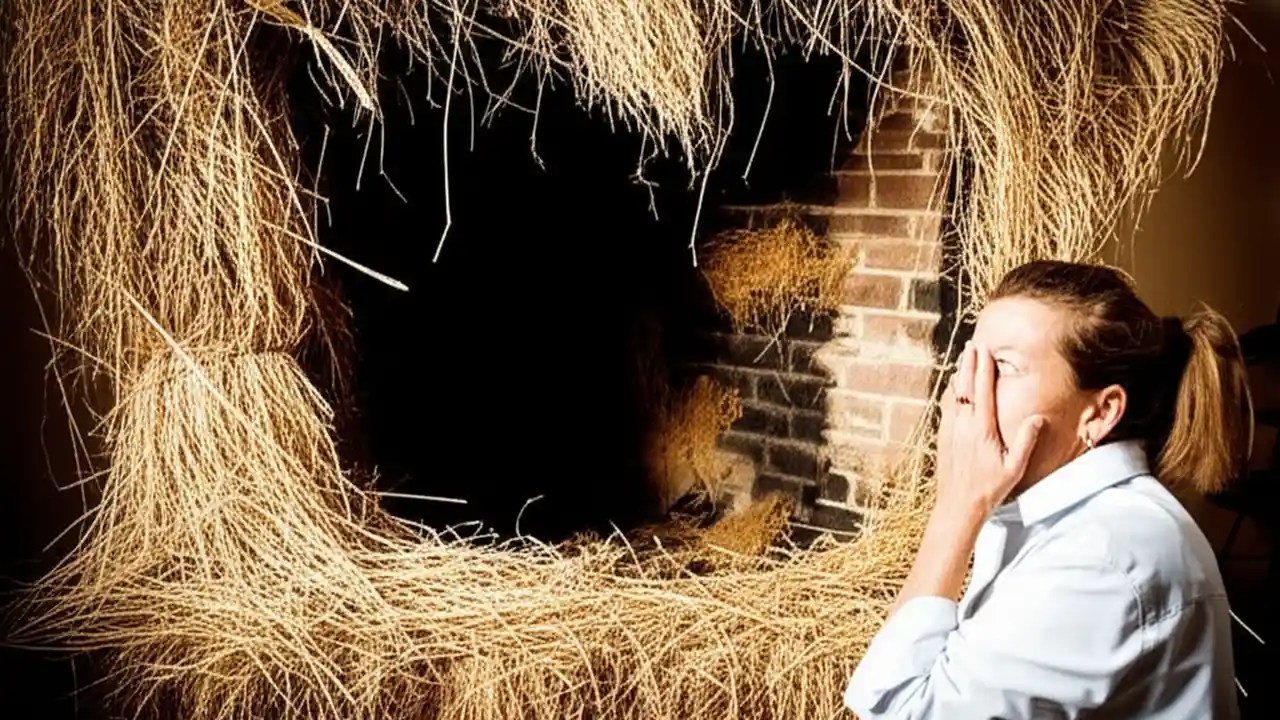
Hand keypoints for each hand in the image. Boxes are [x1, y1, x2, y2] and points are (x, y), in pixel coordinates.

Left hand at [936, 342, 1045, 516]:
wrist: (957, 506)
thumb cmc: (989, 489)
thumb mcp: (1014, 468)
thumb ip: (1025, 441)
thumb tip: (1036, 418)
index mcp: (981, 429)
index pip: (982, 391)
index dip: (983, 368)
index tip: (985, 350)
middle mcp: (963, 425)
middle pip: (964, 386)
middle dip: (969, 364)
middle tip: (972, 345)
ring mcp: (950, 430)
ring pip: (953, 395)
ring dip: (959, 376)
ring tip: (964, 360)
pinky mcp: (943, 437)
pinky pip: (947, 407)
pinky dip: (952, 393)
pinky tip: (954, 389)